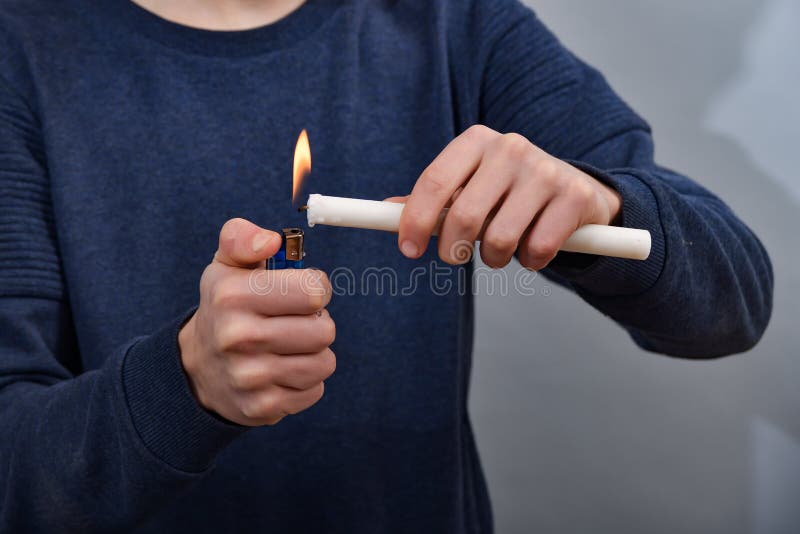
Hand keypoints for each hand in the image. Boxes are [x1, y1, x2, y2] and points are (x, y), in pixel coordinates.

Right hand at [179, 218, 335, 426]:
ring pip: (324, 363)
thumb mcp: (226, 265)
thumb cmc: (226, 307)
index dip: (316, 288)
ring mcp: (249, 377)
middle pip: (324, 330)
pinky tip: (281, 371)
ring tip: (289, 346)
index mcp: (232, 295)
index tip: (302, 291)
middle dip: (316, 322)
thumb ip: (242, 238)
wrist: (197, 369)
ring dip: (314, 353)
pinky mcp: (262, 408)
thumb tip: (270, 242)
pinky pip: (315, 390)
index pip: (313, 291)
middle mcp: (238, 337)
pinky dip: (305, 381)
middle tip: (294, 321)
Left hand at [394, 125, 621, 269]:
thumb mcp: (470, 187)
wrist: (576, 191)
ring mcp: (545, 171)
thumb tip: (386, 210)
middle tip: (455, 257)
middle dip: (452, 250)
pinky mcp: (574, 197)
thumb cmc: (509, 192)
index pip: (435, 182)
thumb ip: (433, 199)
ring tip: (500, 250)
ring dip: (493, 258)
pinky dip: (531, 261)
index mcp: (476, 140)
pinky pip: (537, 249)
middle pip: (464, 216)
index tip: (408, 250)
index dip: (415, 221)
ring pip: (499, 239)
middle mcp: (510, 148)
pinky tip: (535, 248)